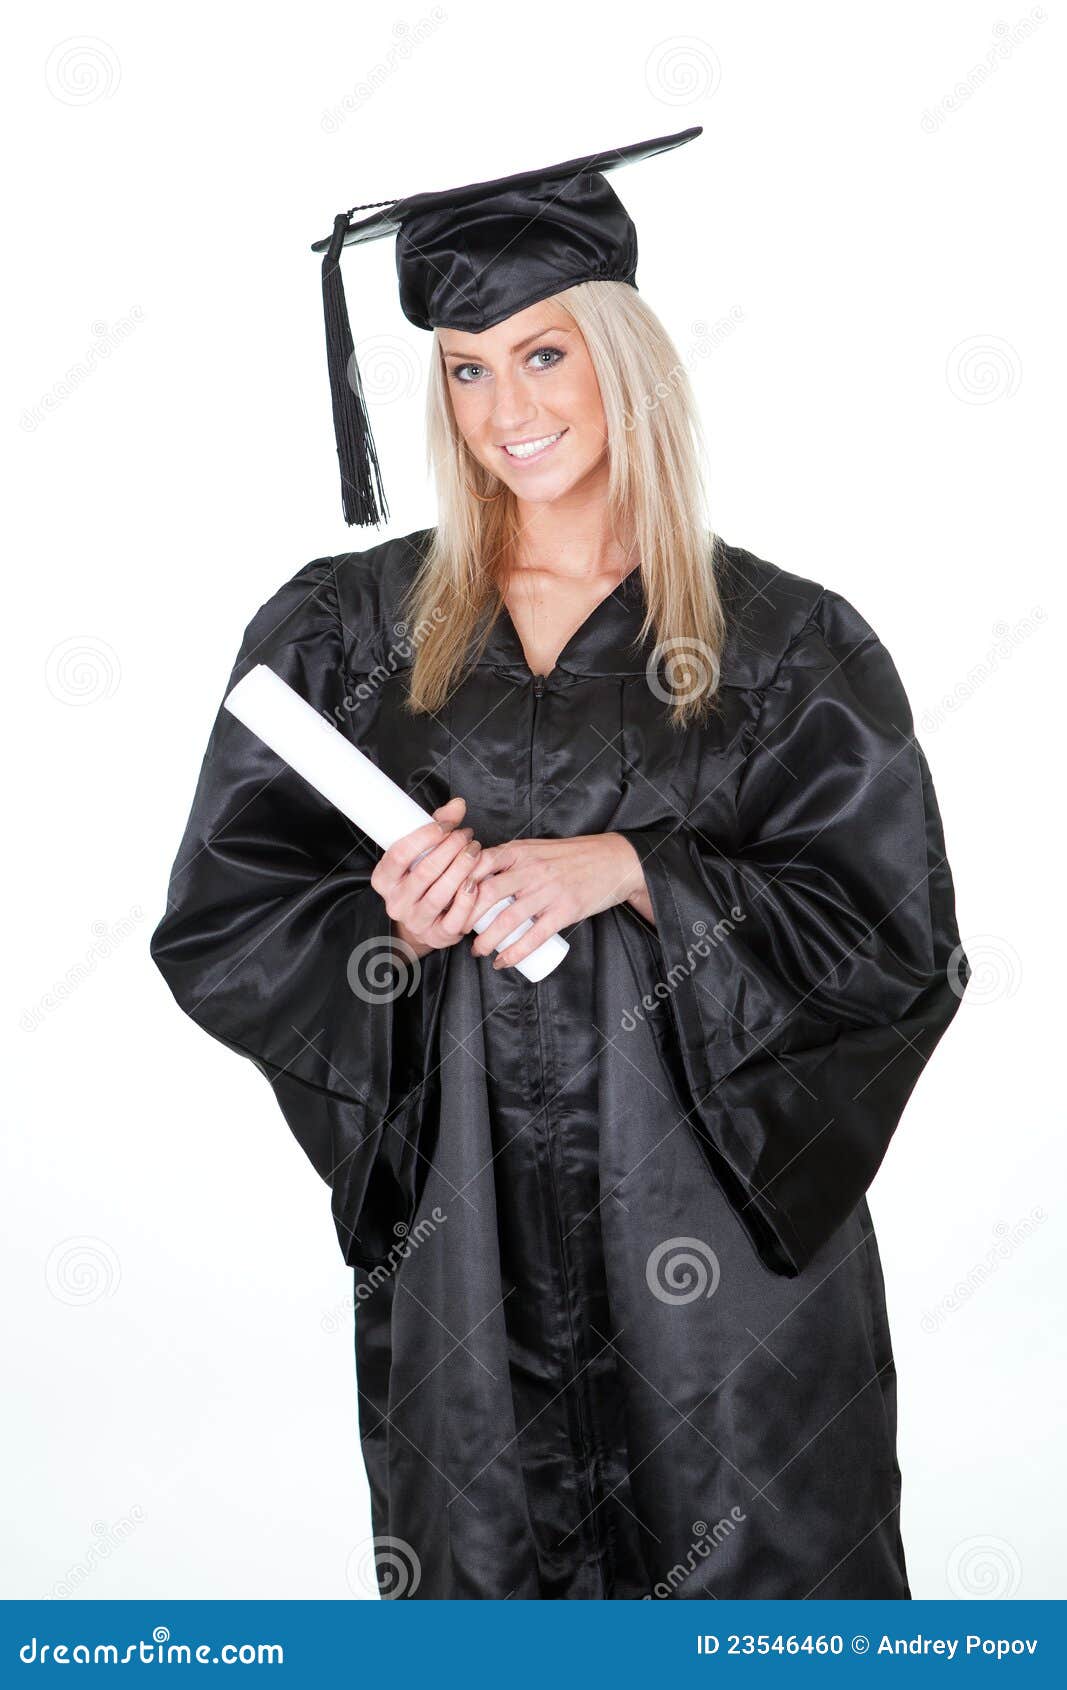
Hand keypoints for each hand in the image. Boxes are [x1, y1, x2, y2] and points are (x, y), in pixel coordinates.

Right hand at [370, 795, 483, 958]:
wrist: (421, 923)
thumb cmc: (421, 880)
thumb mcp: (420, 853)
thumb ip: (437, 827)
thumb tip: (458, 804)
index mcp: (384, 879)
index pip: (399, 854)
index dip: (424, 836)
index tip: (446, 825)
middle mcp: (396, 902)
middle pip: (424, 872)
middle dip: (450, 849)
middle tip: (467, 836)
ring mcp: (416, 921)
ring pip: (440, 895)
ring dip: (462, 869)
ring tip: (475, 851)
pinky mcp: (437, 936)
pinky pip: (454, 918)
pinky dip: (468, 899)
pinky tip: (477, 881)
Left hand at [464, 832, 647, 972]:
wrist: (614, 861)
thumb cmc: (572, 856)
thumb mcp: (537, 847)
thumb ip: (511, 859)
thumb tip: (477, 877)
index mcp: (520, 850)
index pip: (479, 864)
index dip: (459, 885)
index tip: (449, 902)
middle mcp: (531, 869)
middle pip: (486, 894)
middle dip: (466, 917)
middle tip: (456, 931)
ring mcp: (548, 891)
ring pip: (507, 919)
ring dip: (487, 940)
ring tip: (478, 951)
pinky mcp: (565, 911)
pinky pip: (534, 937)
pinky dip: (514, 953)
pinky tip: (503, 962)